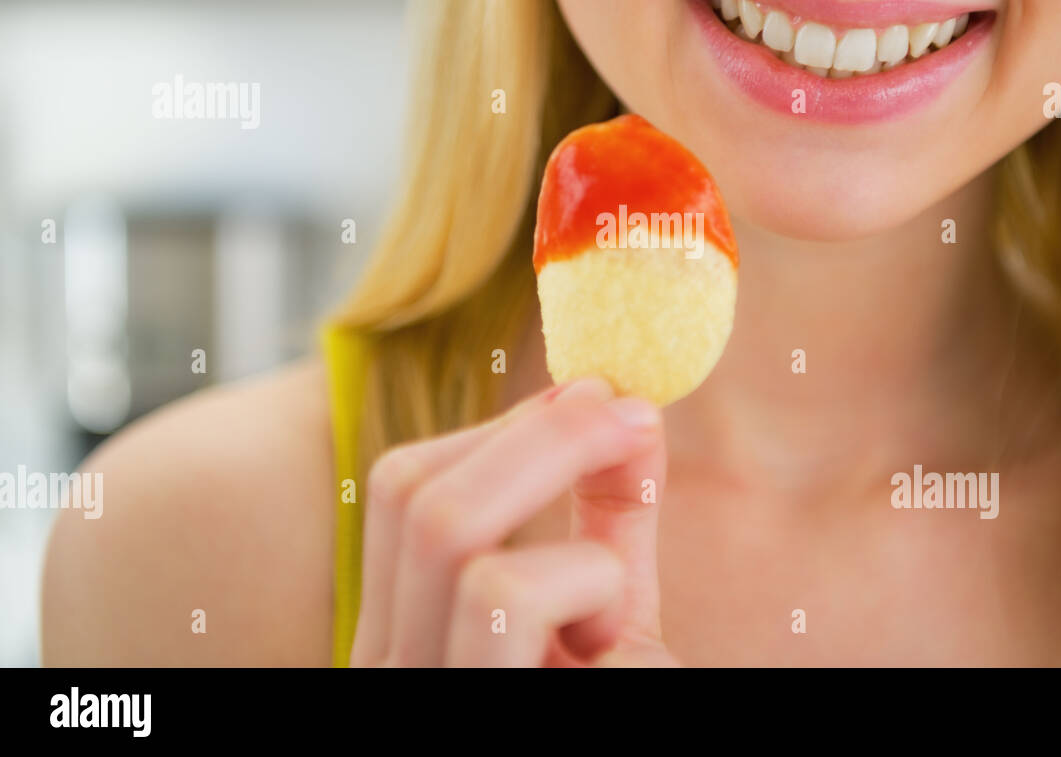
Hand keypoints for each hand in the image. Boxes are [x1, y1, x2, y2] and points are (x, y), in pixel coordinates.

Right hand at [348, 377, 677, 666]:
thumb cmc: (616, 695)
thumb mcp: (610, 608)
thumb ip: (611, 518)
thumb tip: (630, 405)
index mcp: (402, 631)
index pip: (401, 487)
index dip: (502, 425)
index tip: (591, 397)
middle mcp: (382, 663)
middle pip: (412, 487)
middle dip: (543, 431)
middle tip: (637, 414)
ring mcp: (411, 689)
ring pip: (446, 523)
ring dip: (567, 530)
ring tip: (617, 598)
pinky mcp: (459, 703)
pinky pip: (504, 593)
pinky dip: (589, 591)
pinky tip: (610, 649)